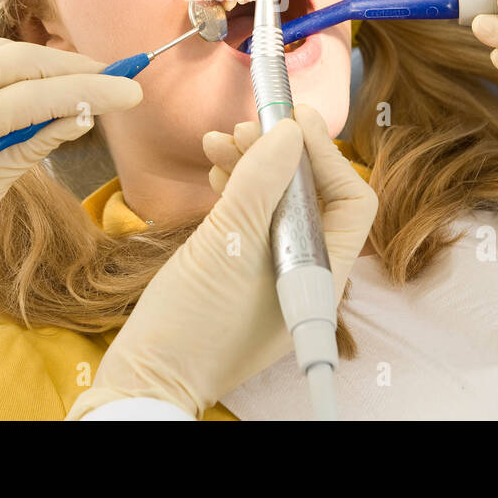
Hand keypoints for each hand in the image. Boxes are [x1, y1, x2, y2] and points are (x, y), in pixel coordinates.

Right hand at [201, 104, 374, 305]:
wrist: (147, 378)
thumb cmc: (192, 324)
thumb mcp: (227, 242)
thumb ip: (261, 182)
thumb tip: (290, 131)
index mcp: (322, 273)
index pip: (350, 199)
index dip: (325, 154)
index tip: (292, 119)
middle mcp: (306, 273)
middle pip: (313, 195)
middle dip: (282, 153)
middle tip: (246, 128)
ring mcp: (275, 273)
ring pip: (279, 202)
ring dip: (254, 165)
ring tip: (217, 143)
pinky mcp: (244, 272)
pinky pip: (253, 220)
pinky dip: (238, 189)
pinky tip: (216, 171)